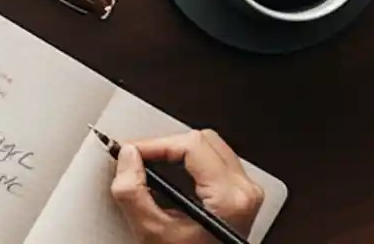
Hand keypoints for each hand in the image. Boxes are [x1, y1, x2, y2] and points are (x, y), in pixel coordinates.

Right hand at [110, 130, 263, 243]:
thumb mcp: (151, 232)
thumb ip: (133, 191)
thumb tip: (128, 156)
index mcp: (229, 198)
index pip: (191, 145)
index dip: (155, 143)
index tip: (131, 151)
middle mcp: (244, 191)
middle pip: (201, 140)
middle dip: (166, 145)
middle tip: (139, 158)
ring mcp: (246, 191)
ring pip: (209, 146)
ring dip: (177, 152)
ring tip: (152, 164)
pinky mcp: (241, 193)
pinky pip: (215, 160)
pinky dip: (189, 161)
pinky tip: (170, 173)